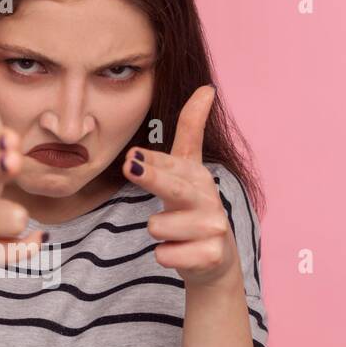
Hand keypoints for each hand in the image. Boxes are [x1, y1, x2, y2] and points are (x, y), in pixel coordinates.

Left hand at [121, 85, 240, 288]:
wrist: (216, 258)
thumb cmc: (194, 209)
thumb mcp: (190, 170)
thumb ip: (192, 130)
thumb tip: (206, 87)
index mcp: (197, 175)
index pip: (172, 164)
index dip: (152, 161)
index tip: (132, 156)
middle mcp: (208, 199)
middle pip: (173, 187)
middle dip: (152, 177)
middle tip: (130, 165)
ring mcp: (212, 227)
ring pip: (158, 227)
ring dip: (159, 233)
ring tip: (176, 234)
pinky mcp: (209, 256)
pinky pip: (165, 255)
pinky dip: (167, 256)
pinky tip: (182, 252)